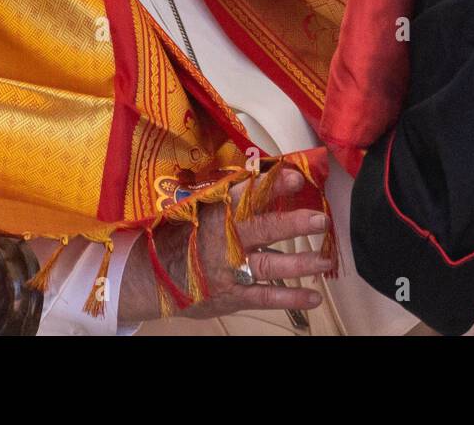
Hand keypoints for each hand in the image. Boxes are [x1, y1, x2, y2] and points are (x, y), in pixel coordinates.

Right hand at [120, 165, 331, 323]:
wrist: (149, 277)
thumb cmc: (177, 235)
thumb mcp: (195, 208)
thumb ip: (228, 197)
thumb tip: (264, 175)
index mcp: (215, 213)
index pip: (246, 195)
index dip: (272, 185)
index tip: (295, 176)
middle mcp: (224, 241)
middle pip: (262, 229)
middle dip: (292, 224)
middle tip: (320, 219)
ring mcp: (229, 271)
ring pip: (269, 265)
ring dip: (299, 263)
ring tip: (325, 258)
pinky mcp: (232, 296)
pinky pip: (265, 297)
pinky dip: (291, 298)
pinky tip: (314, 296)